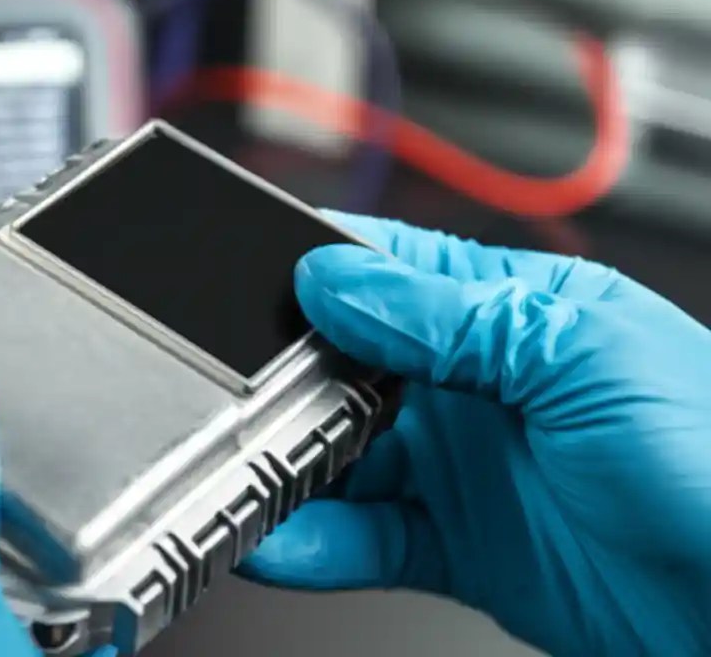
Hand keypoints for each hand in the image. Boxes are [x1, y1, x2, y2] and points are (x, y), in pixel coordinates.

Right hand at [242, 212, 710, 655]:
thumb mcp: (577, 357)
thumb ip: (446, 318)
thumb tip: (331, 281)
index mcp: (512, 310)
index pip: (388, 270)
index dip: (312, 276)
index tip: (242, 290)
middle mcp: (477, 384)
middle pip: (347, 368)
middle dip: (286, 383)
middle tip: (239, 404)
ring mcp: (464, 467)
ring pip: (343, 456)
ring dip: (289, 468)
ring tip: (244, 478)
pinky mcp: (456, 546)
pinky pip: (362, 537)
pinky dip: (315, 543)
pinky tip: (285, 539)